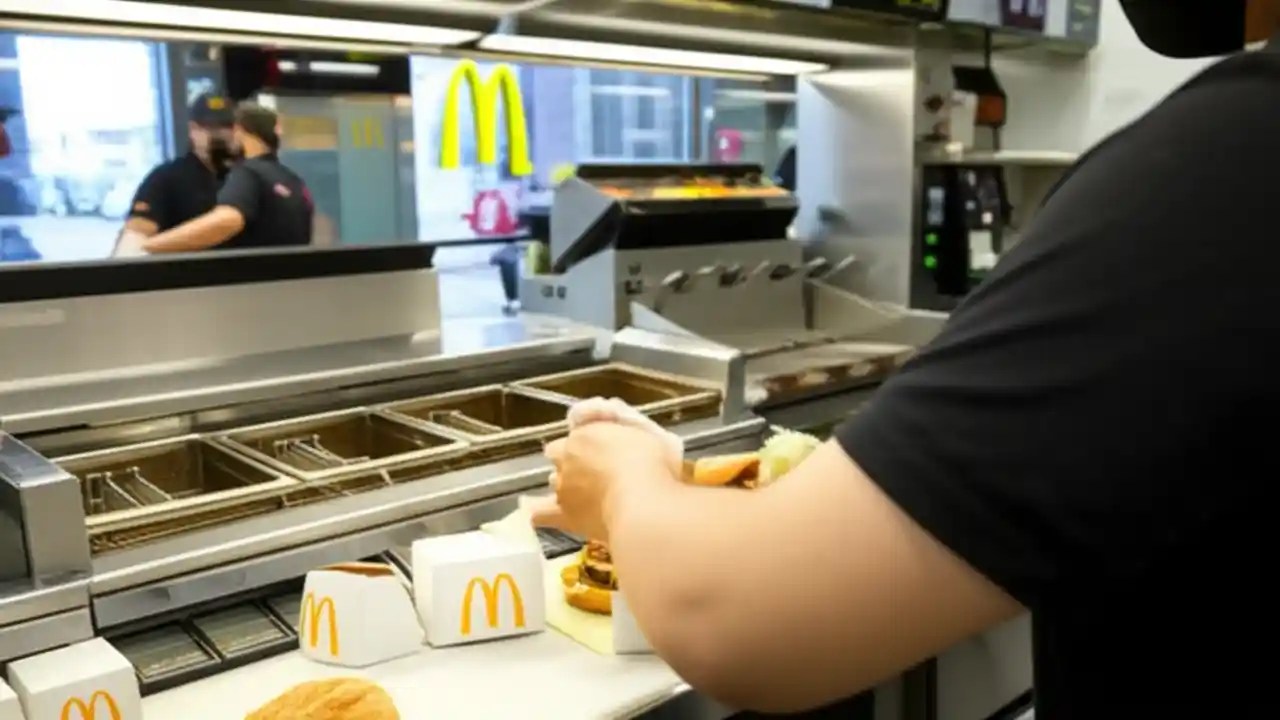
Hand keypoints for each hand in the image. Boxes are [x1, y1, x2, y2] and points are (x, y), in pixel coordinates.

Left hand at [534, 421, 679, 540]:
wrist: (643, 505)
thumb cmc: (652, 465)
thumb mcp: (647, 438)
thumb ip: (629, 438)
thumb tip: (625, 443)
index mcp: (585, 435)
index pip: (576, 436)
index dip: (586, 444)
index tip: (602, 452)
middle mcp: (567, 459)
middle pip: (561, 458)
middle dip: (575, 465)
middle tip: (599, 476)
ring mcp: (563, 489)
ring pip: (555, 484)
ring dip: (567, 489)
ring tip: (586, 499)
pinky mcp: (565, 517)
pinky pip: (541, 514)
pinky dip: (540, 514)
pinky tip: (538, 516)